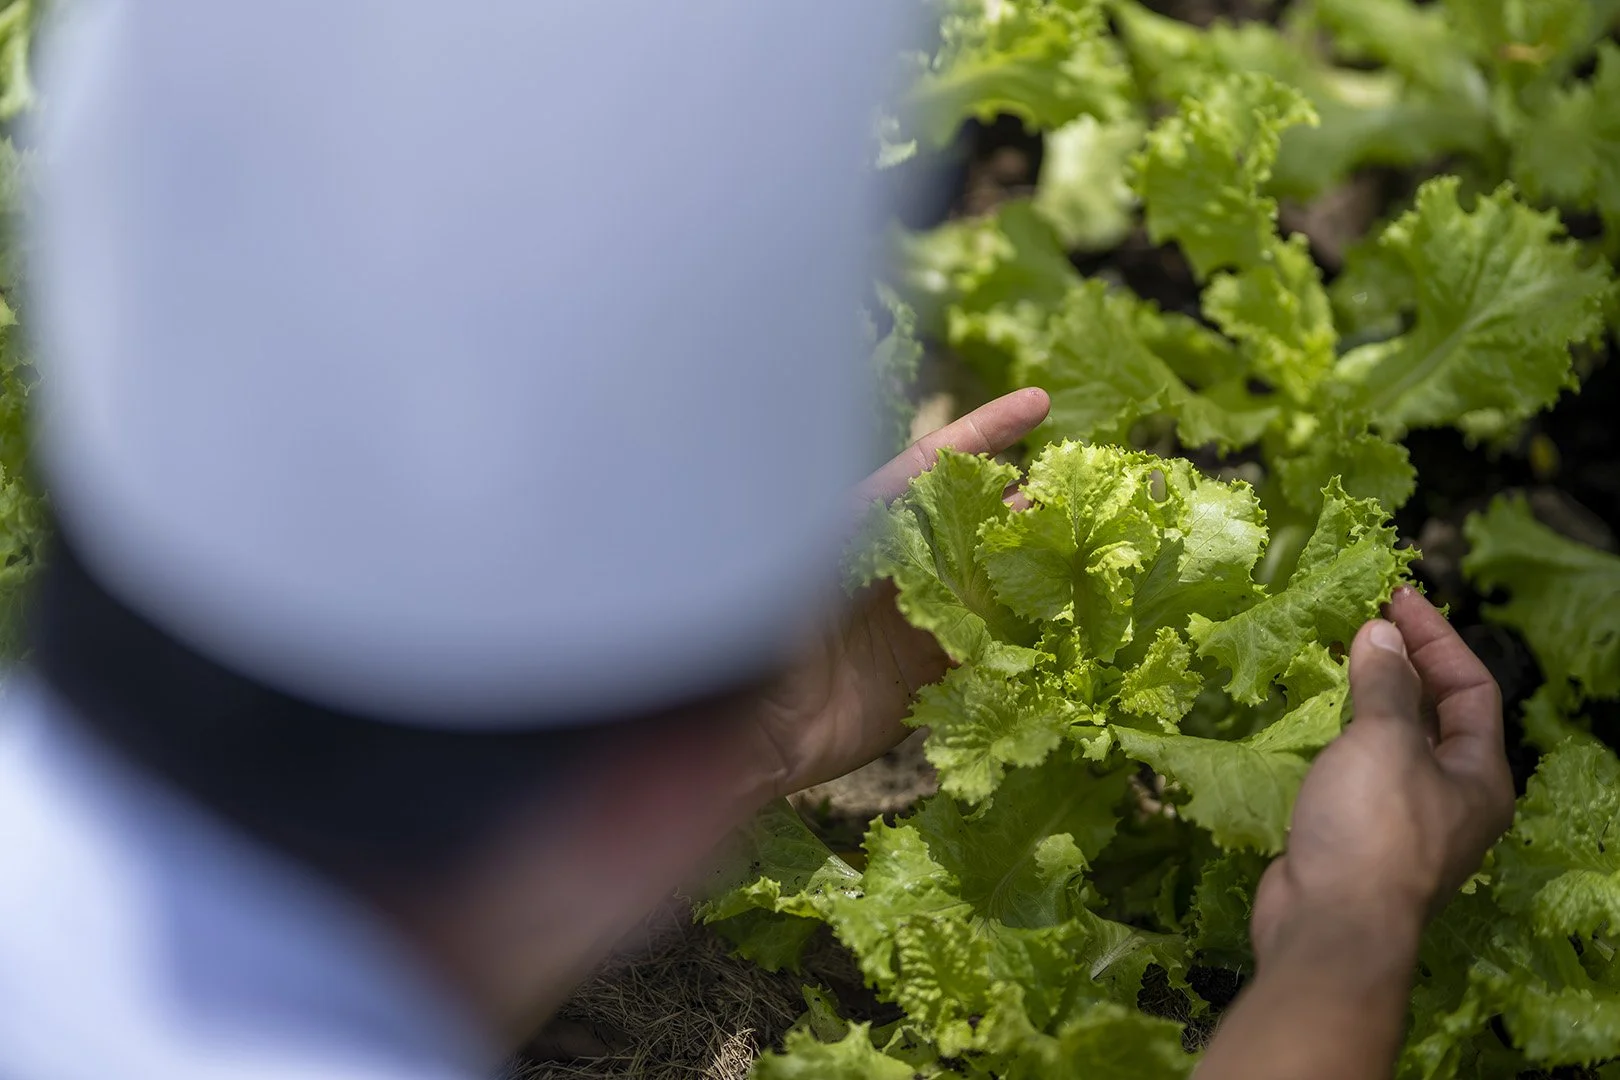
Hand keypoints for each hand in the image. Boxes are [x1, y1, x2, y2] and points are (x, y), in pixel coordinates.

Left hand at [744, 388, 1050, 798]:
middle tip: (1075, 496)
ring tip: (1082, 555)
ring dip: (1030, 570)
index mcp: (863, 526)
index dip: (983, 434)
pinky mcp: (927, 672)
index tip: (1038, 404)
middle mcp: (896, 567)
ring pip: (989, 583)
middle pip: (971, 525)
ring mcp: (916, 619)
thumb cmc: (760, 639)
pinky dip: (1020, 634)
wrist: (751, 735)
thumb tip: (922, 485)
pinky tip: (1060, 624)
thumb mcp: (808, 563)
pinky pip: (987, 646)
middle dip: (1020, 506)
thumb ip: (864, 527)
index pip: (930, 467)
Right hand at [1250, 587, 1516, 965]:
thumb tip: (1381, 633)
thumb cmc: (1372, 829)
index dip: (1436, 638)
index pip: (1471, 688)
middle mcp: (1451, 798)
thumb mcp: (1383, 740)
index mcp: (1479, 776)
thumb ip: (1384, 683)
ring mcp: (1403, 822)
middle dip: (1403, 665)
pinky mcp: (1358, 838)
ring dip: (1368, 700)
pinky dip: (1340, 738)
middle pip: (1435, 715)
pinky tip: (1311, 722)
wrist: (1330, 927)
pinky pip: (1356, 772)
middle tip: (1365, 621)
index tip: (1396, 597)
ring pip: (1393, 744)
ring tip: (1336, 661)